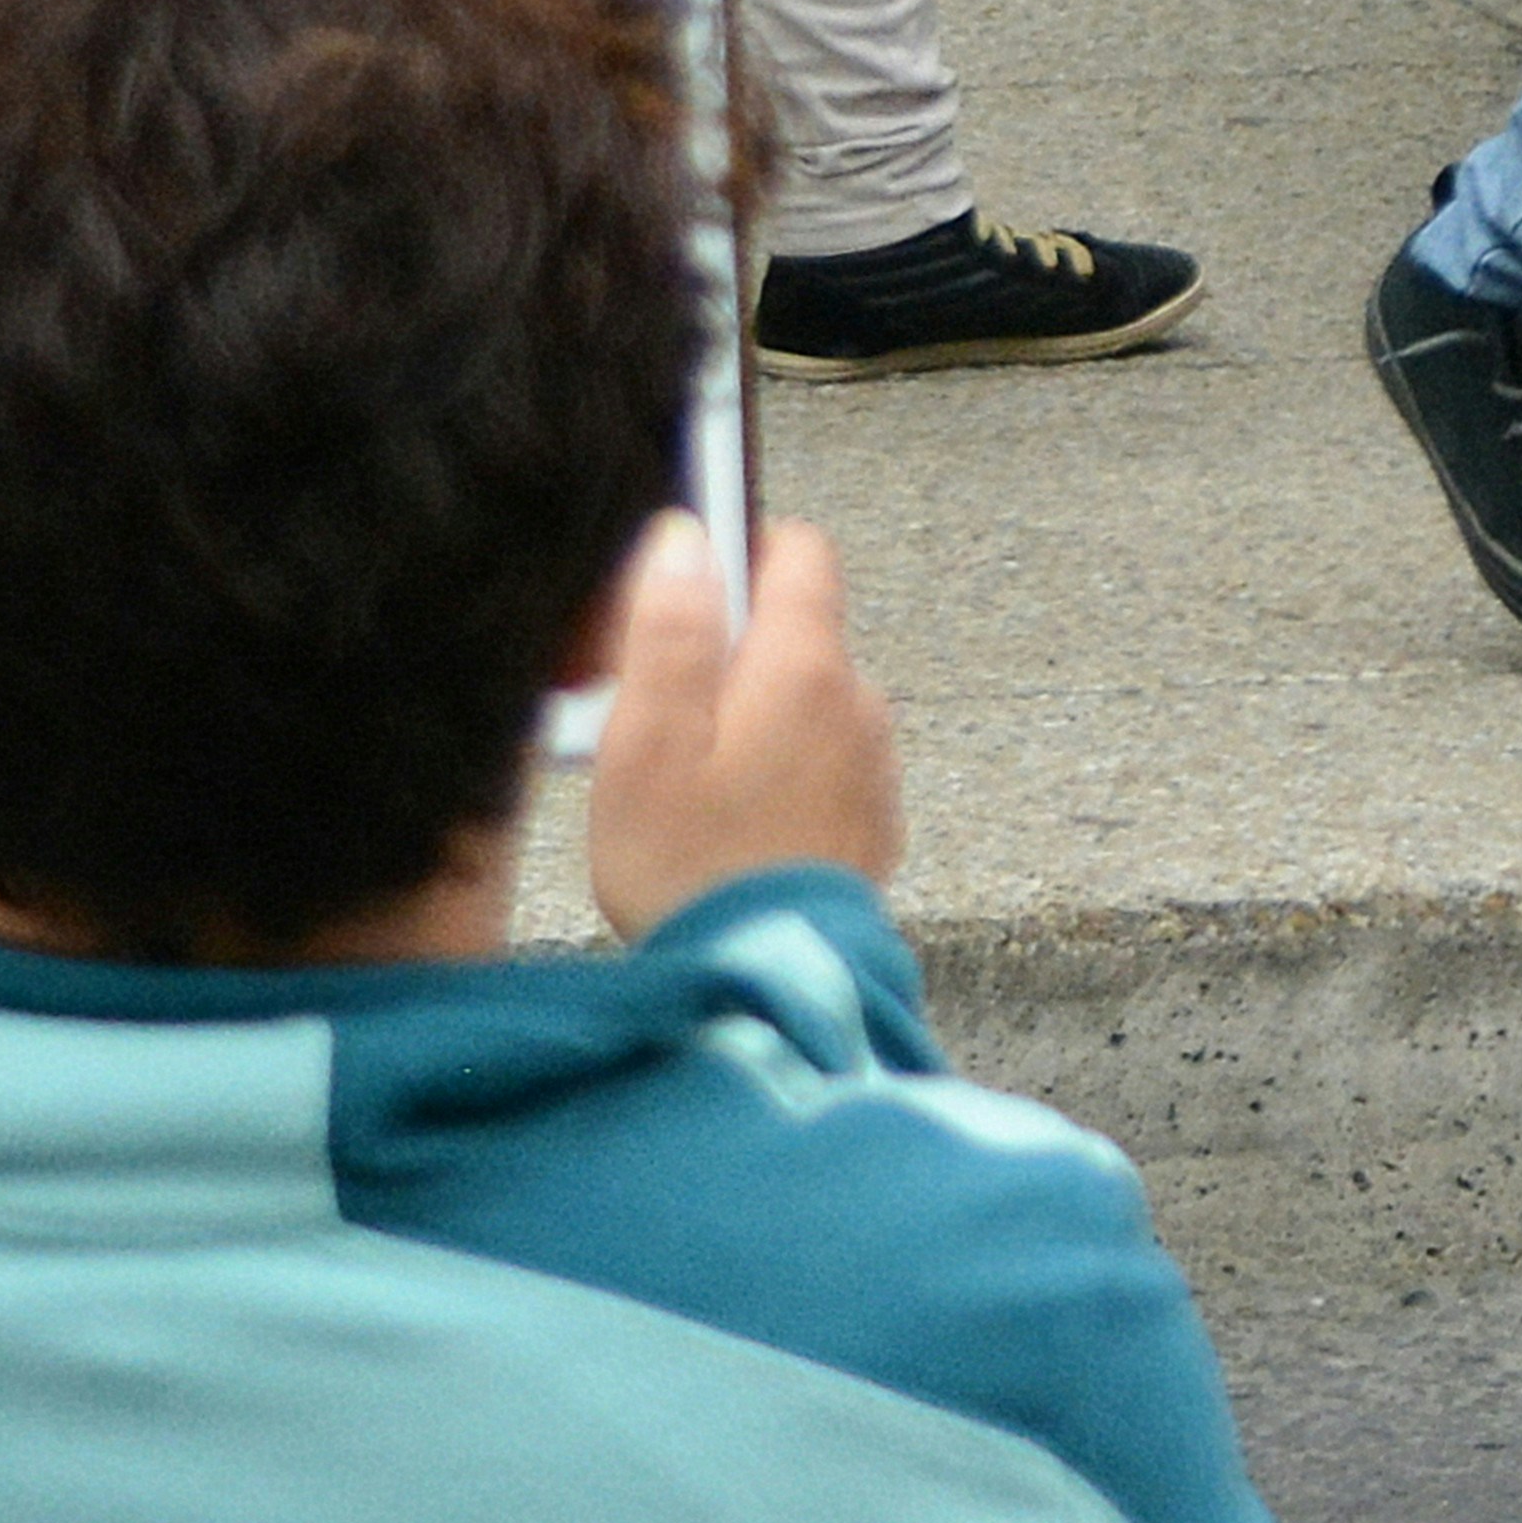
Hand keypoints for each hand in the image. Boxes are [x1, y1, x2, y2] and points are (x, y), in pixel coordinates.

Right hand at [576, 515, 905, 935]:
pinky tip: (728, 826)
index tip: (680, 596)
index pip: (798, 550)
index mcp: (807, 665)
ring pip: (804, 701)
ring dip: (751, 719)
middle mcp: (858, 701)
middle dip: (728, 651)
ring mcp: (872, 764)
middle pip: (795, 630)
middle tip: (654, 713)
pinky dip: (778, 773)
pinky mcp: (869, 822)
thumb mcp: (649, 741)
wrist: (764, 983)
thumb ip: (671, 631)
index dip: (737, 551)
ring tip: (685, 784)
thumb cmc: (693, 867)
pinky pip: (819, 765)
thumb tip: (687, 539)